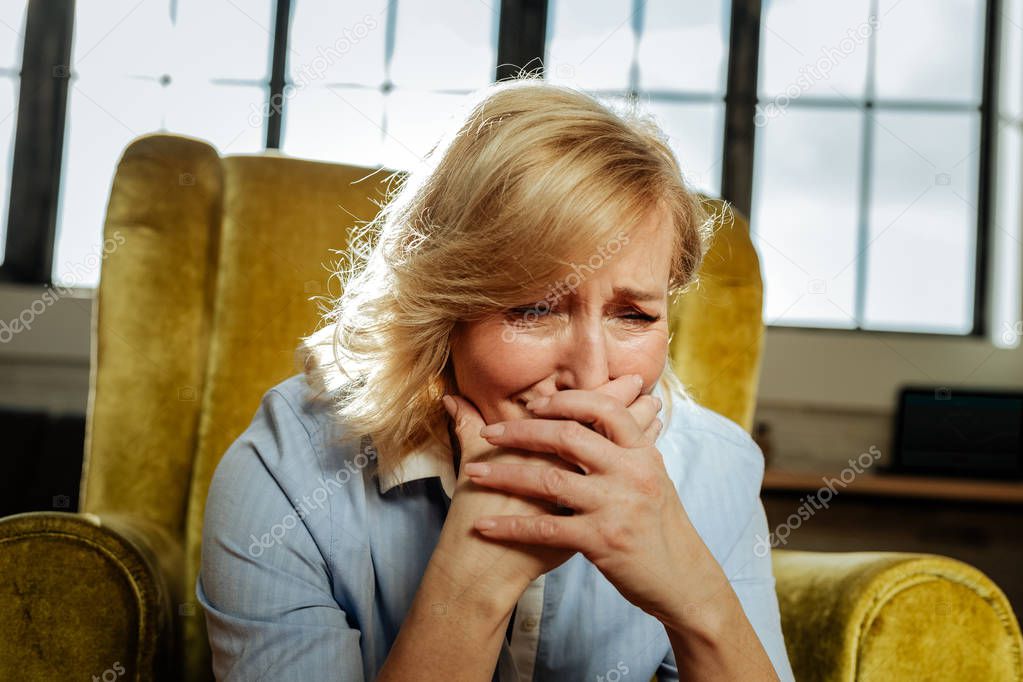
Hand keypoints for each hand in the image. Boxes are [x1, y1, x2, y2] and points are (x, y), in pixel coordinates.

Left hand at [461, 375, 701, 621]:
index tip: (533, 404)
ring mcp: (617, 507)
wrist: (683, 579)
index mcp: (642, 453)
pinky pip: (546, 529)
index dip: (565, 402)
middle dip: (521, 432)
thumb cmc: (660, 525)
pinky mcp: (602, 541)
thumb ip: (626, 446)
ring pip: (549, 480)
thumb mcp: (652, 476)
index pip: (603, 409)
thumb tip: (606, 410)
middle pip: (568, 437)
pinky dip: (511, 526)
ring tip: (474, 473)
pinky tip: (485, 526)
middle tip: (489, 433)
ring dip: (505, 475)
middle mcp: (631, 473)